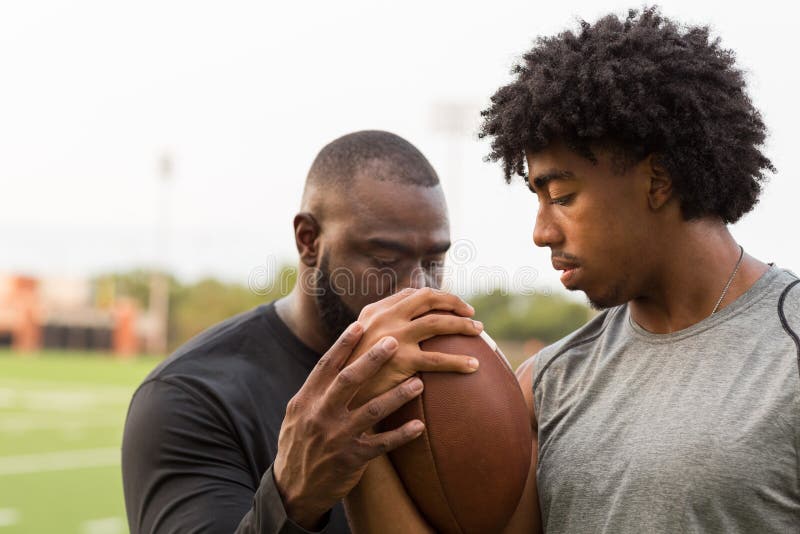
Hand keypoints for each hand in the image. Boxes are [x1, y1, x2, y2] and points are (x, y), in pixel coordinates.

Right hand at [273, 323, 426, 529]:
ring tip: (419, 383)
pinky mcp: (352, 459)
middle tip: (395, 341)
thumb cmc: (300, 443)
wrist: (293, 490)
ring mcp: (337, 438)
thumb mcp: (298, 414)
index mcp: (306, 400)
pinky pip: (382, 445)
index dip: (343, 345)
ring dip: (398, 396)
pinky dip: (402, 435)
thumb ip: (317, 389)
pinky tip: (420, 426)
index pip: (326, 366)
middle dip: (373, 360)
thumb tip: (337, 358)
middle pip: (349, 381)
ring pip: (372, 411)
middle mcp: (320, 416)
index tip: (361, 324)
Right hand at [347, 287, 483, 405]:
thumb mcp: (355, 344)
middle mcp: (384, 319)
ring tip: (479, 331)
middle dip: (453, 302)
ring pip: (437, 323)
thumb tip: (398, 327)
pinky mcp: (402, 361)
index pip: (410, 294)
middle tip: (470, 313)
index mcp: (373, 312)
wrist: (339, 398)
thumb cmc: (350, 374)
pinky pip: (438, 359)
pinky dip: (459, 361)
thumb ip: (375, 332)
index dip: (434, 296)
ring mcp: (393, 338)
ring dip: (462, 325)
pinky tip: (474, 366)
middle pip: (427, 298)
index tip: (449, 304)